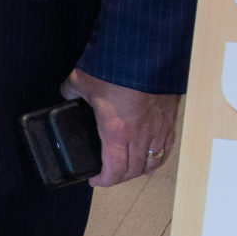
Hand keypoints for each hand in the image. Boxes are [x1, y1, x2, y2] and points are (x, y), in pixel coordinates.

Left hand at [66, 69, 181, 185]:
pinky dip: (159, 157)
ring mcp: (158, 128)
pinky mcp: (170, 119)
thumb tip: (66, 94)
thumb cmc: (115, 68)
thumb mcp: (81, 81)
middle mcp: (139, 134)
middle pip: (133, 170)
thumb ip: (71, 92)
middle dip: (120, 178)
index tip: (94, 181)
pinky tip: (153, 158)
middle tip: (108, 175)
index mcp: (115, 130)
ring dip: (140, 170)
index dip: (104, 181)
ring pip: (152, 161)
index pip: (114, 170)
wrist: (147, 54)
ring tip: (129, 170)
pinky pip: (167, 147)